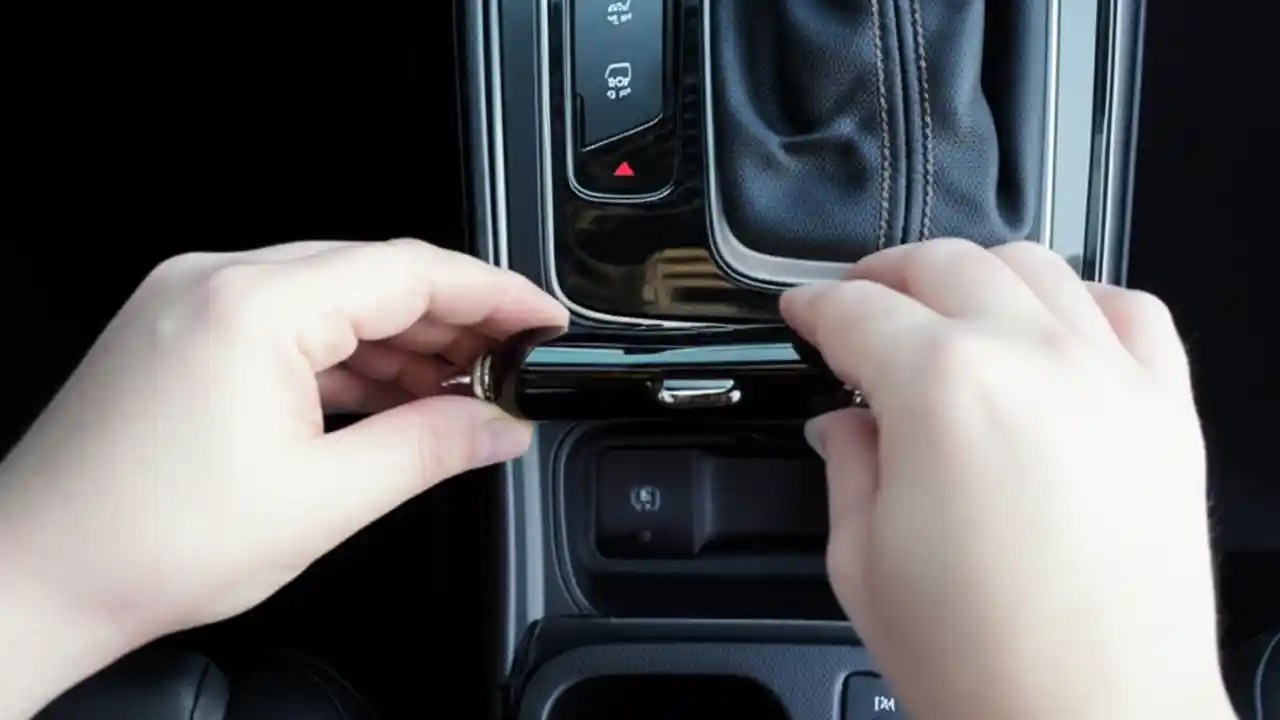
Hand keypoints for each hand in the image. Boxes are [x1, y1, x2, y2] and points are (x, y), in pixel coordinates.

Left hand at [0, 239, 566, 717]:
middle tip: (509, 370)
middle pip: (372, 277)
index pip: (408, 271)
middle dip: (452, 322)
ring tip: (457, 395)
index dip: (493, 292)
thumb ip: (430, 448)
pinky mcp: (180, 331)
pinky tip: (386, 400)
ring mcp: (192, 302)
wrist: (32, 578)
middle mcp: (216, 283)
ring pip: (332, 300)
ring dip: (400, 344)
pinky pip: (288, 324)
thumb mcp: (322, 501)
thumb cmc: (143, 545)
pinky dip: (346, 358)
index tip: (542, 318)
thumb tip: (497, 424)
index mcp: (252, 308)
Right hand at [782, 240, 1231, 719]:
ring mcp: (1110, 378)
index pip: (857, 310)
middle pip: (942, 263)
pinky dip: (1079, 301)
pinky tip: (1051, 329)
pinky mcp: (1166, 411)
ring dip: (972, 273)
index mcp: (943, 390)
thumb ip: (847, 465)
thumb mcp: (861, 562)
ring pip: (1034, 265)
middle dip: (884, 275)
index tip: (802, 313)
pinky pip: (1129, 310)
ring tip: (945, 305)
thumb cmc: (987, 664)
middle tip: (858, 305)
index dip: (813, 307)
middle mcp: (1033, 362)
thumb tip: (843, 423)